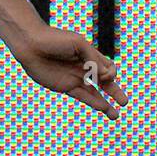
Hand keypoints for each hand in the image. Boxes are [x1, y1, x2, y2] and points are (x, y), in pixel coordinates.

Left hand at [10, 25, 128, 118]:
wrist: (31, 45)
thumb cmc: (54, 39)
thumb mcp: (78, 44)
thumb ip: (94, 59)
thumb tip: (107, 76)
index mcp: (89, 54)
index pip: (108, 67)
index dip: (111, 72)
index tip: (104, 75)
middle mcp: (84, 68)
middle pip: (104, 82)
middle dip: (115, 92)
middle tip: (125, 102)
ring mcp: (74, 78)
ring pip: (94, 93)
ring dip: (105, 104)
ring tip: (115, 116)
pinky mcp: (64, 86)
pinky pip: (82, 96)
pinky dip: (94, 102)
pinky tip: (103, 107)